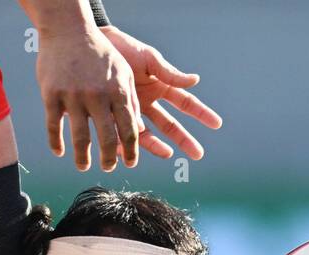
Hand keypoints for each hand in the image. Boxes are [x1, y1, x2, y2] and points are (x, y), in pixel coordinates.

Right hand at [37, 26, 139, 170]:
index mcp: (118, 93)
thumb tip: (138, 130)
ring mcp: (72, 96)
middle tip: (108, 169)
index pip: (128, 131)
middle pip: (106, 138)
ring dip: (82, 157)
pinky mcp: (51, 93)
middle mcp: (97, 96)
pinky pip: (53, 125)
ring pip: (79, 137)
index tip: (130, 164)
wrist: (68, 29)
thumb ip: (131, 102)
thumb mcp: (124, 73)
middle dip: (109, 159)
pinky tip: (59, 152)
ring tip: (84, 167)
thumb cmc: (100, 54)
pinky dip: (56, 142)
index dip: (131, 151)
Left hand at [99, 26, 222, 160]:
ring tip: (168, 154)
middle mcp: (149, 103)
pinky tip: (133, 150)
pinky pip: (122, 134)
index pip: (186, 103)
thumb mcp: (149, 58)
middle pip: (171, 125)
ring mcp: (132, 111)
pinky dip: (128, 144)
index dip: (201, 113)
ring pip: (149, 135)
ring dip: (159, 146)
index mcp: (161, 87)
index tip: (216, 123)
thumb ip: (170, 73)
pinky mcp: (114, 116)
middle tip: (198, 154)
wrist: (92, 46)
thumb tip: (195, 80)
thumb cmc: (123, 48)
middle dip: (185, 139)